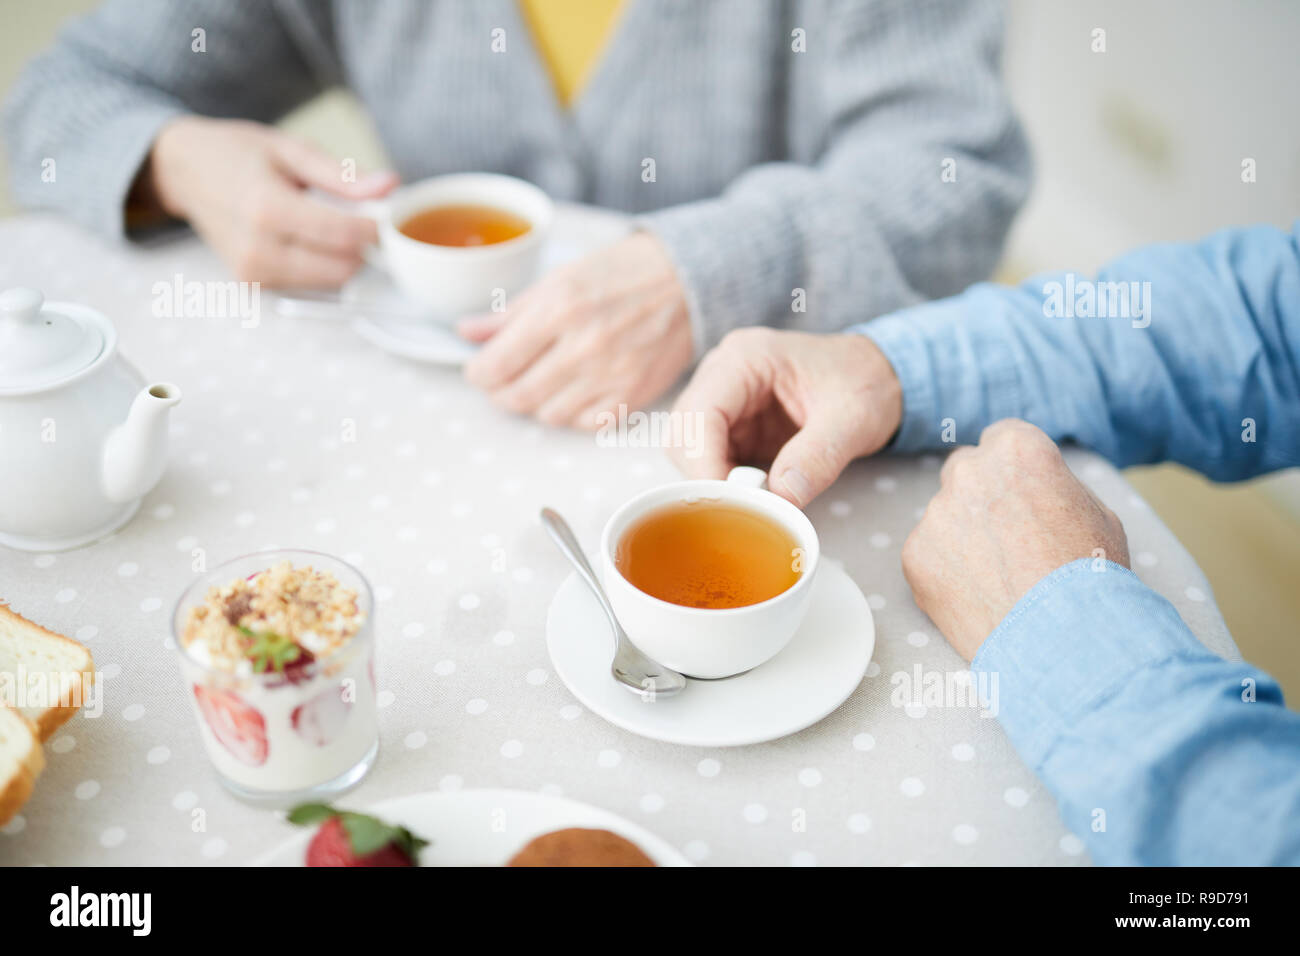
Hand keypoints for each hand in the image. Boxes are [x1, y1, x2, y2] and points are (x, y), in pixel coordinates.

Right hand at [145, 116, 397, 285]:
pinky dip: (321, 267)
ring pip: (329, 282)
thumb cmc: (236, 155)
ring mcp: (253, 272)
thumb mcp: (290, 150)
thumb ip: (341, 176)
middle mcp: (257, 248)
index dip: (375, 230)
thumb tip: (389, 186)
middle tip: (364, 221)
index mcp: (267, 208)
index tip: (385, 215)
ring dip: (344, 259)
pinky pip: (309, 285)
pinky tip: (308, 240)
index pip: (341, 235)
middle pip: (341, 268)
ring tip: (333, 226)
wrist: (186, 172)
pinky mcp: (254, 285)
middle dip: (362, 248)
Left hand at [459, 233, 692, 427]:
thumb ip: (509, 313)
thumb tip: (467, 333)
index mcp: (559, 310)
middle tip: (503, 381)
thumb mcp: (559, 279)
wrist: (687, 282)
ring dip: (535, 404)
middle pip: (517, 396)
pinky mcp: (631, 397)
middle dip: (500, 393)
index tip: (479, 370)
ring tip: (540, 383)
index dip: (478, 373)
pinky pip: (584, 424)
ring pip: (548, 416)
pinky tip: (573, 392)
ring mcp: (610, 376)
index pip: (496, 364)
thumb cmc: (621, 274)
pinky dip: (571, 414)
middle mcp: (583, 347)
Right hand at [668, 328, 902, 506]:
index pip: (699, 413)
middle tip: (741, 507)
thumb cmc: (866, 382)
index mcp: (745, 358)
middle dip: (705, 476)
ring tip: (753, 500)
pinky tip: (754, 494)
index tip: (729, 502)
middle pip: (683, 434)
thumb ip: (819, 456)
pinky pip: (711, 460)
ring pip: (689, 450)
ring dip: (713, 482)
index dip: (704, 462)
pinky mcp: (732, 425)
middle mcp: (722, 374)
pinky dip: (726, 483)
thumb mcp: (854, 419)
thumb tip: (782, 497)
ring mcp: (724, 400)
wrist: (882, 376)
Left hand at [902, 419, 1130, 660]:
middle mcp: (968, 472)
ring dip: (963, 537)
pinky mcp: (915, 554)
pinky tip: (978, 597)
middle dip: (981, 497)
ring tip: (999, 580)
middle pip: (966, 472)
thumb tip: (1037, 486)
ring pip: (944, 516)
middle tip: (1008, 539)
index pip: (1002, 438)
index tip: (1021, 493)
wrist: (1064, 639)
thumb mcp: (1096, 512)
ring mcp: (935, 513)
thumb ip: (1055, 486)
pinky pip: (928, 555)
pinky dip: (945, 573)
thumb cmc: (1090, 577)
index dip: (1013, 468)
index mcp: (1017, 450)